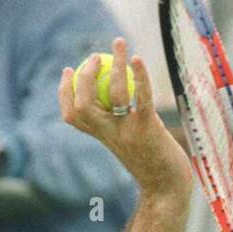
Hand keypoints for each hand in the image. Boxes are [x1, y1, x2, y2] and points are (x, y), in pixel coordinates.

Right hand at [59, 39, 193, 203]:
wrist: (168, 189)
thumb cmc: (151, 163)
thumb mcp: (128, 144)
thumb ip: (118, 126)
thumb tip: (114, 100)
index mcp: (102, 137)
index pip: (72, 115)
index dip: (64, 92)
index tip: (69, 70)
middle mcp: (110, 134)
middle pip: (83, 104)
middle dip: (84, 76)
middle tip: (96, 57)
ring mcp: (128, 131)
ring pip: (114, 93)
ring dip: (115, 63)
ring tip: (119, 42)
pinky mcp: (149, 128)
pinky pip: (142, 97)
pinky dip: (140, 76)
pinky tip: (138, 59)